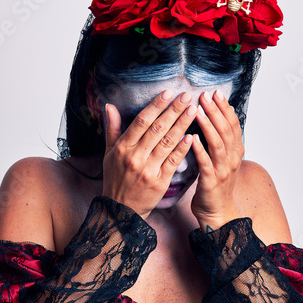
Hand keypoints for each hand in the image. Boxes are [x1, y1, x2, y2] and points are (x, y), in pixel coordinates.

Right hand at [102, 90, 196, 219]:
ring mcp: (148, 169)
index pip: (141, 121)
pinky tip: (192, 136)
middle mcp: (135, 157)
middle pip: (157, 129)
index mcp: (123, 147)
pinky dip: (182, 148)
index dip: (156, 106)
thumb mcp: (108, 153)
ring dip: (181, 125)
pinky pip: (173, 161)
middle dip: (173, 111)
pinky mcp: (159, 182)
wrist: (120, 210)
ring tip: (193, 111)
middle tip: (186, 96)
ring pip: (167, 142)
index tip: (168, 92)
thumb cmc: (115, 179)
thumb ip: (112, 129)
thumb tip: (110, 106)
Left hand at [190, 90, 243, 229]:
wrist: (217, 212)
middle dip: (216, 111)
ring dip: (208, 125)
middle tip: (206, 96)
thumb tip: (217, 117)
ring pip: (218, 143)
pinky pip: (206, 162)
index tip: (216, 93)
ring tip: (198, 111)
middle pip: (226, 130)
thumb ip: (221, 140)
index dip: (225, 108)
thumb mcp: (222, 160)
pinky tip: (191, 138)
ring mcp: (223, 170)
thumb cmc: (216, 185)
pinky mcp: (211, 181)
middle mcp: (232, 159)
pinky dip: (199, 149)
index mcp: (235, 152)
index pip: (233, 125)